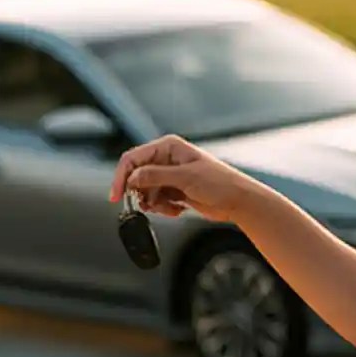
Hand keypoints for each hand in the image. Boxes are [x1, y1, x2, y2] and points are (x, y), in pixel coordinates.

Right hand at [109, 134, 259, 222]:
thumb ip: (155, 176)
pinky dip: (163, 208)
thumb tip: (131, 178)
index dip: (121, 177)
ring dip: (154, 203)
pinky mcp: (174, 190)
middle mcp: (166, 158)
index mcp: (168, 146)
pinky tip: (178, 209)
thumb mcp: (185, 178)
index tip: (117, 197)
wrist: (238, 201)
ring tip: (172, 208)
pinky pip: (156, 200)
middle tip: (149, 206)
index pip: (133, 159)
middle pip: (136, 176)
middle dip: (141, 194)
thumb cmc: (219, 183)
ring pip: (145, 191)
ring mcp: (170, 175)